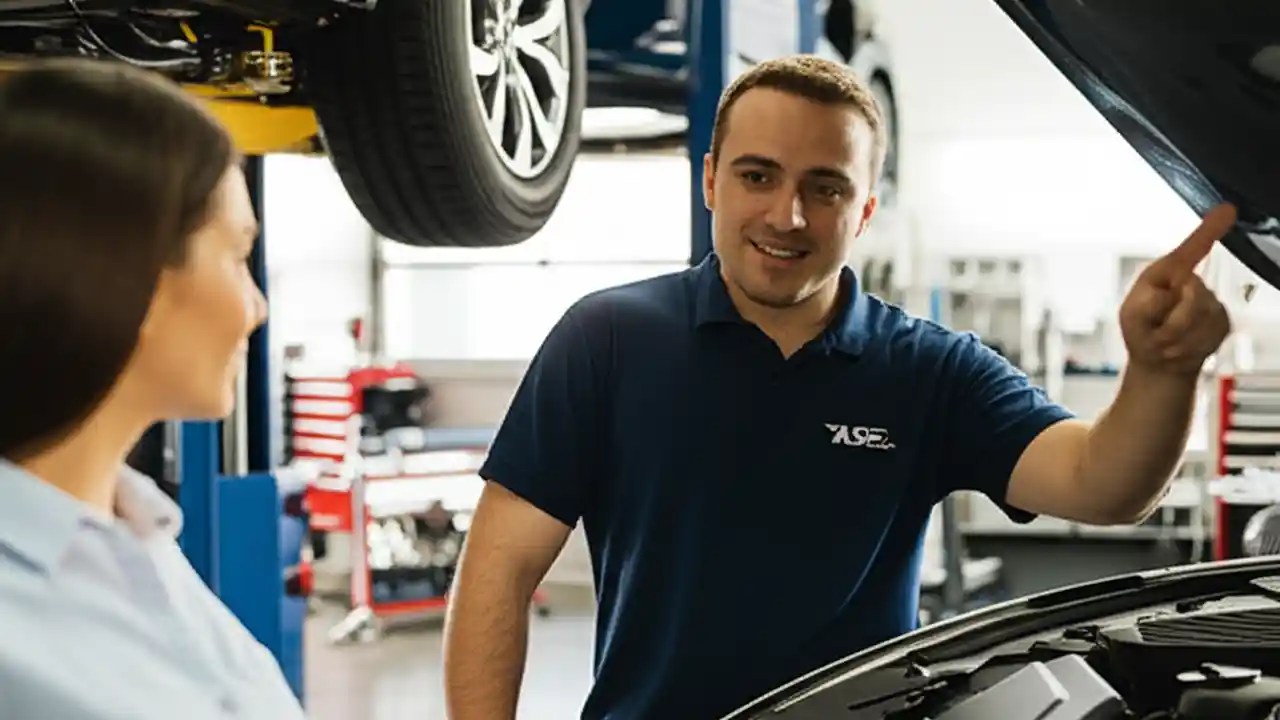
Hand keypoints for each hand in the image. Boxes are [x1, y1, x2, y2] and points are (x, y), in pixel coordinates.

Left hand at [1119, 203, 1235, 374]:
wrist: (1159, 361)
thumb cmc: (1142, 331)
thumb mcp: (1133, 316)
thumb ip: (1151, 302)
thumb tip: (1184, 284)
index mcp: (1164, 273)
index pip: (1191, 249)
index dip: (1209, 231)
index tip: (1227, 210)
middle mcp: (1189, 281)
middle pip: (1195, 294)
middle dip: (1174, 321)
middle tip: (1159, 333)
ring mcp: (1209, 300)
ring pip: (1203, 318)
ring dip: (1180, 337)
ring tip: (1167, 342)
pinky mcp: (1222, 319)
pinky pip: (1212, 334)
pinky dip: (1192, 348)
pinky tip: (1182, 348)